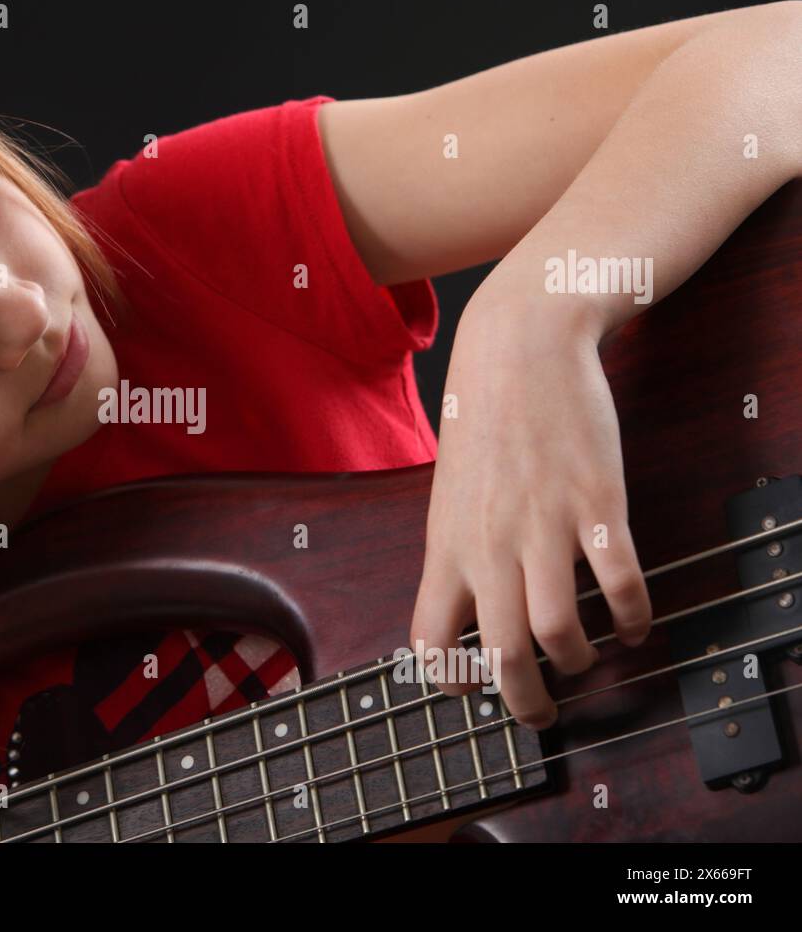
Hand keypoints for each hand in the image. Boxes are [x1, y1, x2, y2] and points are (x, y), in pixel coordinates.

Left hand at [409, 283, 652, 728]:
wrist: (518, 349)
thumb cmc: (480, 420)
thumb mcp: (448, 494)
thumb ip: (457, 551)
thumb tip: (469, 610)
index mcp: (444, 547)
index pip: (430, 641)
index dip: (451, 683)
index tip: (474, 689)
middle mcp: (488, 546)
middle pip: (502, 656)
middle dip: (525, 703)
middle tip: (541, 714)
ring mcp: (543, 526)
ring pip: (559, 632)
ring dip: (578, 662)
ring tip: (587, 660)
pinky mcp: (596, 504)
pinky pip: (620, 583)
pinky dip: (632, 618)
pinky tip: (632, 623)